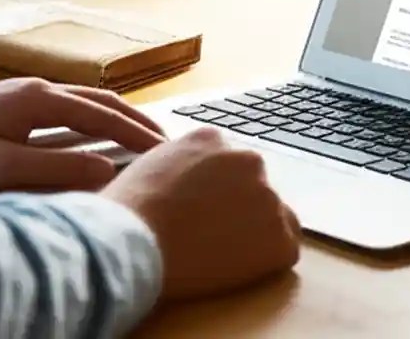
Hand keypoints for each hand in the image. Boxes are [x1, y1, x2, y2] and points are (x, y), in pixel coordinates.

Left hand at [0, 77, 164, 193]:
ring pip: (90, 99)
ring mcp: (30, 91)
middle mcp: (42, 87)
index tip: (166, 151)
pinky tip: (99, 131)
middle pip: (104, 100)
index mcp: (42, 99)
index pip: (104, 116)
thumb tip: (107, 169)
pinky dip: (99, 116)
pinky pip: (73, 104)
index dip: (137, 134)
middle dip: (138, 120)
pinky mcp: (18, 101)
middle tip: (167, 141)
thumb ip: (56, 168)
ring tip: (144, 135)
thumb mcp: (1, 167)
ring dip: (120, 116)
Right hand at [101, 127, 300, 299]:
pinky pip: (285, 249)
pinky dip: (267, 261)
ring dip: (253, 234)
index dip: (217, 192)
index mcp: (213, 139)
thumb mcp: (148, 164)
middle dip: (239, 209)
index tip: (201, 211)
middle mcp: (248, 160)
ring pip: (272, 218)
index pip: (229, 164)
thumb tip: (185, 179)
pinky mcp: (279, 235)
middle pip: (254, 187)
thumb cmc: (125, 210)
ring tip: (217, 255)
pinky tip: (235, 269)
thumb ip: (178, 162)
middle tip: (209, 236)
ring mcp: (268, 197)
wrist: (133, 241)